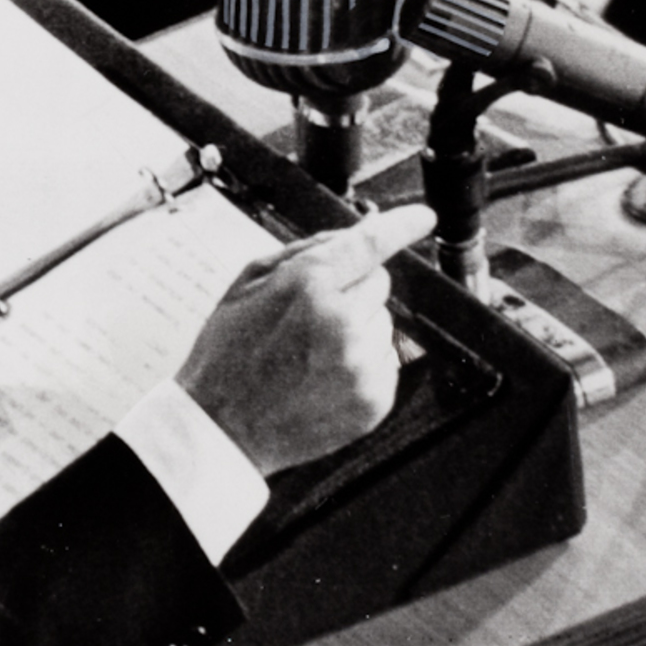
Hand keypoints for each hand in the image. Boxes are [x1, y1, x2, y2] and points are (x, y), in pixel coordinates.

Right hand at [176, 204, 434, 476]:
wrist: (223, 428)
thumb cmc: (229, 354)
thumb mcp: (246, 285)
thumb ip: (303, 251)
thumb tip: (355, 232)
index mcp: (307, 286)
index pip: (370, 243)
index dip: (402, 225)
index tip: (422, 217)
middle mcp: (341, 322)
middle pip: (379, 282)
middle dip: (353, 290)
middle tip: (312, 316)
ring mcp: (361, 364)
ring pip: (384, 323)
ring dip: (358, 329)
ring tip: (312, 353)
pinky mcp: (374, 399)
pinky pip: (386, 361)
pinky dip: (363, 364)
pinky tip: (324, 376)